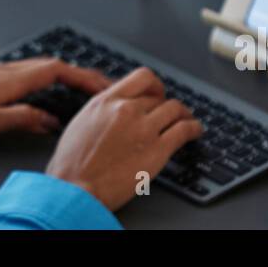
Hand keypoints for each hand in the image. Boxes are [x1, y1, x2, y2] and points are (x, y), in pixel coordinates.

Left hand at [0, 57, 111, 145]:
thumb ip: (22, 119)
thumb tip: (50, 120)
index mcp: (8, 79)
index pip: (55, 70)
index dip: (81, 76)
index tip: (100, 85)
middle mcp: (3, 70)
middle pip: (49, 65)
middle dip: (76, 74)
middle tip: (96, 86)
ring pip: (36, 67)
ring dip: (60, 75)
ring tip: (75, 88)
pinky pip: (23, 72)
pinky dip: (41, 79)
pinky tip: (40, 91)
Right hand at [45, 66, 204, 211]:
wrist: (76, 188)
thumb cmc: (72, 163)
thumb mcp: (82, 122)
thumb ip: (103, 109)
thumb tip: (116, 106)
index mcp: (106, 101)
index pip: (142, 77)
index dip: (155, 85)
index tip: (158, 93)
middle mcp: (126, 110)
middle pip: (159, 97)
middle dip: (165, 105)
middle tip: (169, 115)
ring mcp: (144, 129)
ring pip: (175, 109)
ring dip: (184, 114)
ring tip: (187, 120)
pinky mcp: (157, 150)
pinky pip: (184, 130)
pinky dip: (194, 128)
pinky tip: (195, 131)